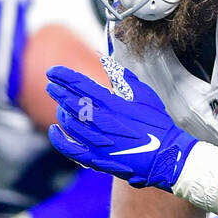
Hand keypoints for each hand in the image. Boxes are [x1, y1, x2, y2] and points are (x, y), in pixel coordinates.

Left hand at [45, 60, 196, 191]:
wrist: (166, 156)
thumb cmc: (158, 123)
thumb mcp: (144, 94)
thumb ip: (122, 76)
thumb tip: (105, 59)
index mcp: (113, 103)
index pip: (80, 84)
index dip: (63, 76)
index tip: (52, 71)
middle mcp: (102, 122)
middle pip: (70, 102)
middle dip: (58, 91)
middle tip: (52, 85)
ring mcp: (97, 142)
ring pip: (68, 122)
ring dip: (61, 111)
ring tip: (60, 105)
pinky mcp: (97, 159)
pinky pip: (69, 149)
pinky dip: (59, 139)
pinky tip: (54, 129)